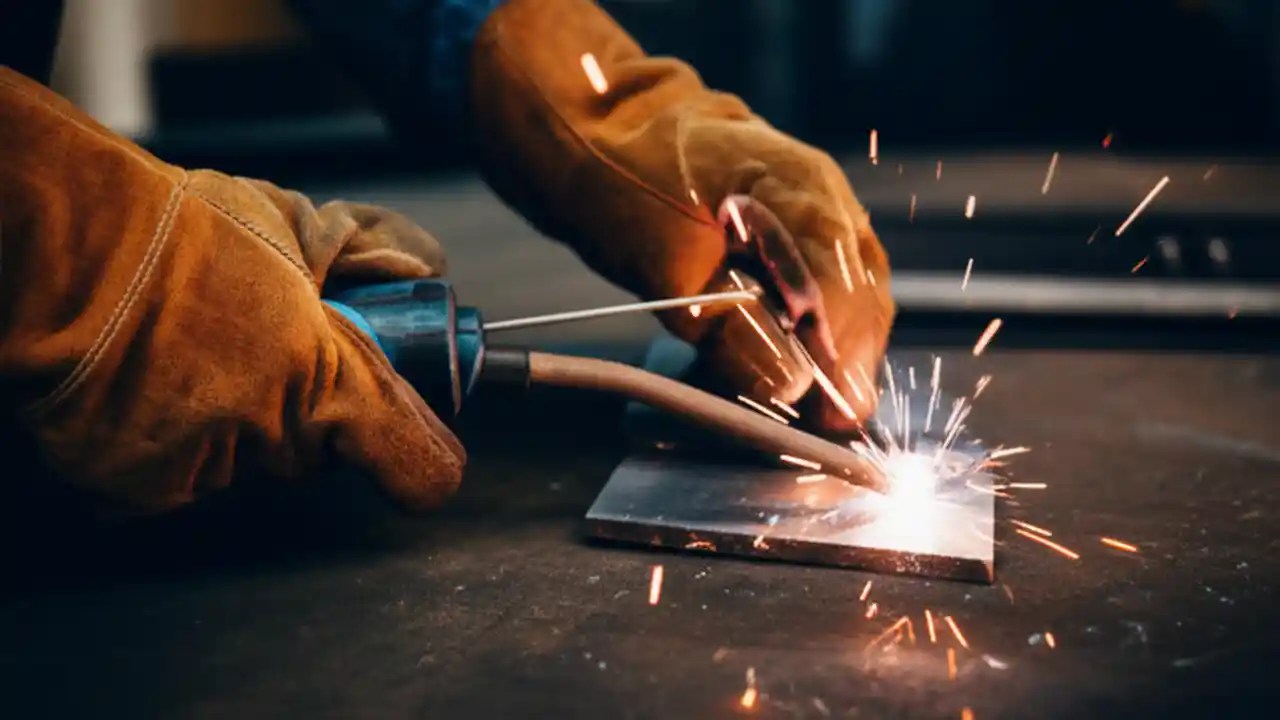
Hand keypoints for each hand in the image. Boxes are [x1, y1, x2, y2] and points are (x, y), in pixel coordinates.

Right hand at [0, 68, 462, 512]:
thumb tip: (421, 270)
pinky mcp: (141, 487)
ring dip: (229, 426)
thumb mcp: (294, 221)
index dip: (421, 457)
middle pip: (314, 457)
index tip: (420, 449)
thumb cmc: (178, 231)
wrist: (60, 252)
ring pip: (245, 466)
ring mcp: (206, 470)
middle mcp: (273, 439)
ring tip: (188, 353)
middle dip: (299, 413)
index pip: (415, 465)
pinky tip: (148, 383)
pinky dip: (166, 442)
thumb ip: (368, 248)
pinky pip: (177, 477)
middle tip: (256, 350)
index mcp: (328, 381)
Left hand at [470, 0, 893, 431]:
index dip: (840, 368)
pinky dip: (813, 330)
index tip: (831, 422)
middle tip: (818, 427)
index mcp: (799, 194)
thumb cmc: (620, 179)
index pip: (847, 298)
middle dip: (843, 368)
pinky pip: (827, 286)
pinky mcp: (798, 225)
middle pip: (863, 302)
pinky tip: (786, 359)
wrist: (595, 129)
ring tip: (802, 405)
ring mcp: (816, 208)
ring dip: (831, 353)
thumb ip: (728, 322)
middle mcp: (823, 199)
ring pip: (853, 298)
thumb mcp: (662, 259)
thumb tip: (787, 384)